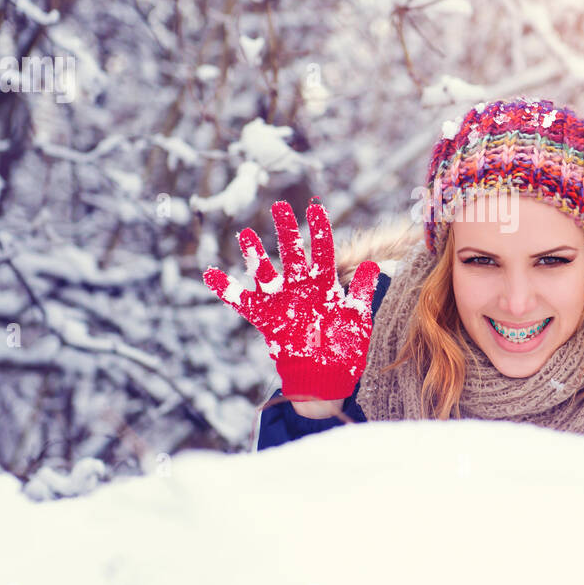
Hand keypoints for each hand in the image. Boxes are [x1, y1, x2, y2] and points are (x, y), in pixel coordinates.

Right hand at [203, 199, 380, 401]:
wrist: (325, 378)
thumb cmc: (344, 348)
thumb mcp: (357, 319)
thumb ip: (362, 292)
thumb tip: (373, 265)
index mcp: (324, 285)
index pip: (322, 250)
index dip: (319, 229)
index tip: (316, 207)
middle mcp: (300, 288)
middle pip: (292, 252)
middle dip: (286, 229)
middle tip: (280, 206)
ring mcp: (281, 302)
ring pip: (265, 272)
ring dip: (255, 254)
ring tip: (247, 235)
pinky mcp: (265, 319)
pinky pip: (241, 302)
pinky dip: (226, 289)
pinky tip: (210, 274)